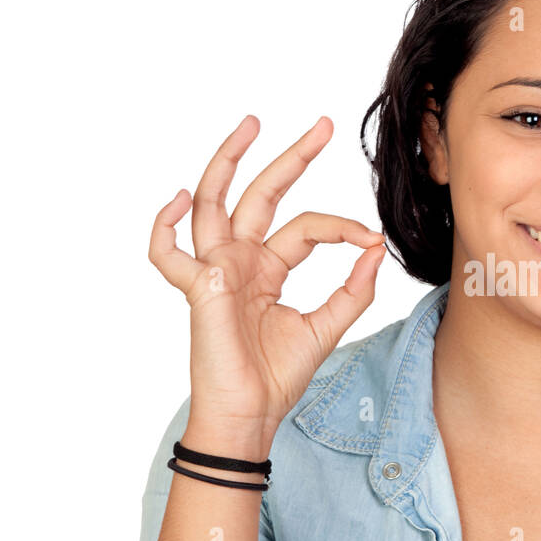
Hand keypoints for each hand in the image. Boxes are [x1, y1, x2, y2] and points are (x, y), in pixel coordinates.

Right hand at [148, 115, 385, 435]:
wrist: (253, 415)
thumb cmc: (278, 377)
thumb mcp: (327, 327)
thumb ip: (354, 289)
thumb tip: (376, 248)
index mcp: (268, 268)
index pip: (306, 227)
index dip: (341, 227)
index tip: (371, 236)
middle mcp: (240, 261)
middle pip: (261, 195)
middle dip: (291, 158)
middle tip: (324, 126)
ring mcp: (216, 270)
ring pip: (212, 202)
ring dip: (227, 161)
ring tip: (251, 125)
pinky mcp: (198, 289)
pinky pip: (165, 252)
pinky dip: (163, 225)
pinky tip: (178, 198)